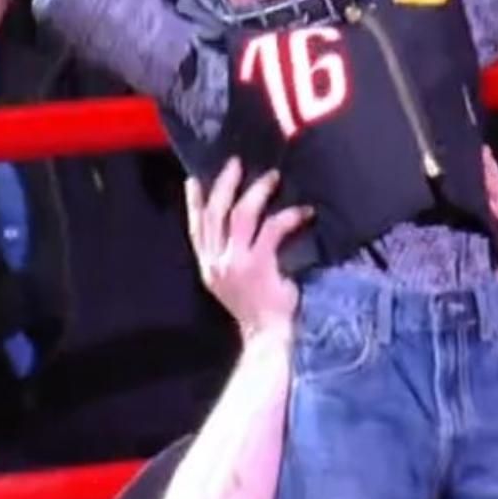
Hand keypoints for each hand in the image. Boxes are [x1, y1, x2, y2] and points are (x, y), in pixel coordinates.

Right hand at [184, 159, 308, 341]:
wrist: (267, 335)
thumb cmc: (255, 307)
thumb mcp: (230, 281)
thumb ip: (227, 255)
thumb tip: (236, 224)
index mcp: (208, 265)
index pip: (195, 227)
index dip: (193, 202)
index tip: (194, 179)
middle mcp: (216, 262)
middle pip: (215, 212)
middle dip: (225, 184)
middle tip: (236, 163)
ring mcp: (235, 263)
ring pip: (240, 215)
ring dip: (257, 192)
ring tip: (272, 177)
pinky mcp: (258, 265)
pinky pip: (272, 229)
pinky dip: (289, 216)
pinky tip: (304, 211)